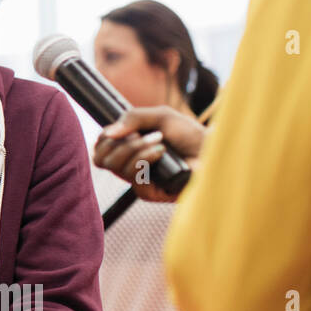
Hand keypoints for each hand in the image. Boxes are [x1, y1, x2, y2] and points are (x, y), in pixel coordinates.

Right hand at [93, 105, 207, 202]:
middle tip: (145, 135)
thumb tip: (108, 133)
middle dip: (121, 143)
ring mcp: (138, 180)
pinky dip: (144, 159)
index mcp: (126, 149)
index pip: (98, 149)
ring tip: (159, 141)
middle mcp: (129, 166)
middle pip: (101, 160)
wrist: (212, 149)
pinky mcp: (149, 193)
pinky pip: (133, 178)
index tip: (126, 128)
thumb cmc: (188, 134)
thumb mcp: (159, 117)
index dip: (105, 138)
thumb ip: (132, 118)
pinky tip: (162, 153)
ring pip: (117, 168)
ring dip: (136, 149)